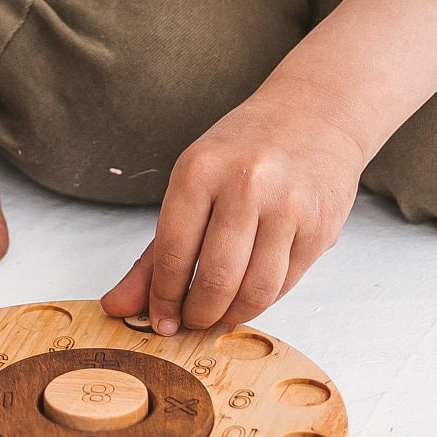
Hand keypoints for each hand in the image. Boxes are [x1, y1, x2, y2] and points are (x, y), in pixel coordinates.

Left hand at [101, 0, 436, 331]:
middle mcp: (246, 185)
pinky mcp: (320, 228)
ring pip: (255, 291)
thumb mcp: (193, 181)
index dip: (162, 298)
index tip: (161, 319)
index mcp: (201, 169)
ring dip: (231, 316)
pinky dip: (262, 300)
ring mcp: (288, 207)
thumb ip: (155, 252)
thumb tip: (116, 306)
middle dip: (198, 314)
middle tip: (191, 322)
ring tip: (219, 314)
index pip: (172, 253)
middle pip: (215, 279)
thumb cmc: (246, 149)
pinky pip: (285, 284)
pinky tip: (249, 293)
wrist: (317, 113)